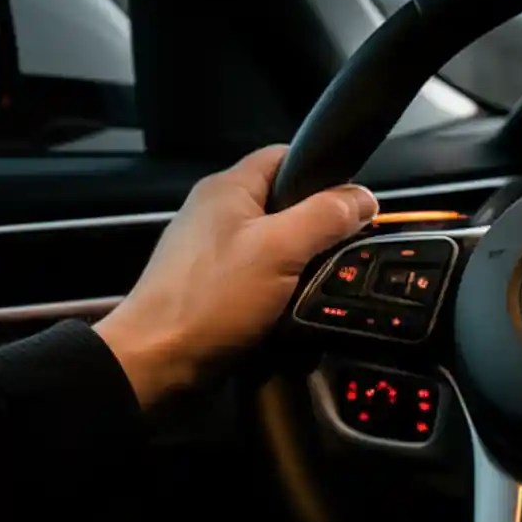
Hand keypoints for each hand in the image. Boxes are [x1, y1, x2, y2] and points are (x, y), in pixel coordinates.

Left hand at [94, 146, 378, 408]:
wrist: (156, 364)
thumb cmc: (213, 299)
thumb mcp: (280, 249)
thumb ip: (326, 217)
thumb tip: (365, 197)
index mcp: (228, 188)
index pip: (285, 156)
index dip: (324, 173)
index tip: (354, 204)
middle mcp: (217, 213)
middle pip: (284, 202)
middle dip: (318, 224)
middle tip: (345, 250)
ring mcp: (213, 252)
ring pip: (275, 243)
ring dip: (302, 263)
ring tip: (324, 283)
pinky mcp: (214, 288)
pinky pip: (261, 276)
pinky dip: (282, 290)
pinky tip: (295, 307)